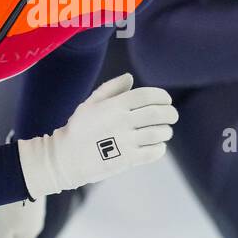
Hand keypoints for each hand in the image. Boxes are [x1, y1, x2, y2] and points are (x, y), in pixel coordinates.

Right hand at [16, 72, 176, 198]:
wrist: (65, 158)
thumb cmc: (78, 128)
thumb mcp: (90, 103)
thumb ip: (111, 88)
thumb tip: (130, 78)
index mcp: (114, 105)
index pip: (146, 95)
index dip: (161, 96)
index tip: (166, 100)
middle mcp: (121, 121)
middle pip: (157, 113)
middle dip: (170, 113)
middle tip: (172, 115)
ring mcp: (125, 141)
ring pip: (158, 133)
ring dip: (166, 131)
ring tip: (165, 131)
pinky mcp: (127, 160)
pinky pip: (153, 152)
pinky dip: (160, 148)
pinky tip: (158, 146)